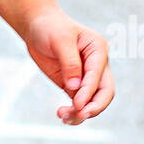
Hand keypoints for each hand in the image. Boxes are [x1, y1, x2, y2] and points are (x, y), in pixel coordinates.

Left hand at [23, 8, 114, 124]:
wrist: (37, 27)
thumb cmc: (50, 28)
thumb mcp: (60, 41)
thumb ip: (70, 63)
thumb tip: (75, 87)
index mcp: (98, 50)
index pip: (99, 76)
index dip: (89, 92)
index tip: (77, 104)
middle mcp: (97, 65)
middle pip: (105, 92)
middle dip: (95, 107)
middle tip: (80, 115)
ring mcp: (86, 77)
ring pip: (92, 101)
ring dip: (81, 113)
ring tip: (63, 117)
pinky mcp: (73, 85)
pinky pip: (78, 103)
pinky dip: (73, 112)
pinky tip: (62, 115)